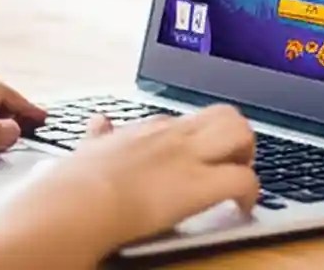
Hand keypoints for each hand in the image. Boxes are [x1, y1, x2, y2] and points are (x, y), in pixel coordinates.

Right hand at [0, 105, 258, 264]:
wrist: (75, 204)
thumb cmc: (72, 185)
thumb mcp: (85, 150)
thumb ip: (97, 137)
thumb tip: (98, 123)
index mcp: (144, 130)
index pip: (183, 122)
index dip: (196, 141)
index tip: (195, 157)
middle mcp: (171, 136)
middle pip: (223, 114)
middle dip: (236, 138)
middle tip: (229, 165)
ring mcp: (187, 157)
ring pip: (241, 132)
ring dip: (247, 155)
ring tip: (239, 182)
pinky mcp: (199, 185)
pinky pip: (244, 180)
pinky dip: (251, 194)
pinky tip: (242, 209)